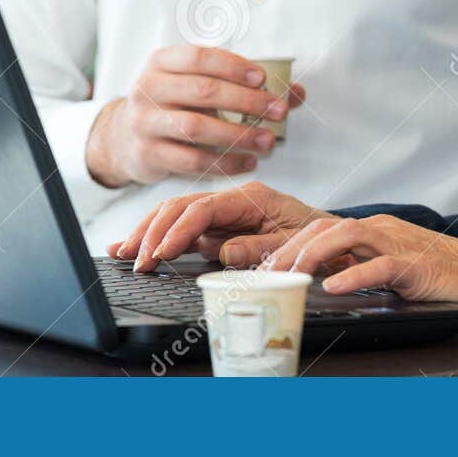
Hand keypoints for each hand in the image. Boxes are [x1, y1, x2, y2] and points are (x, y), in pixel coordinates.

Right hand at [84, 46, 306, 186]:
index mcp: (162, 61)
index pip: (200, 57)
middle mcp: (148, 88)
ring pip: (198, 127)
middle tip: (278, 110)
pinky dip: (225, 163)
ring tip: (268, 141)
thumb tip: (297, 92)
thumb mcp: (196, 85)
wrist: (123, 138)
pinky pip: (192, 160)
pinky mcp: (148, 154)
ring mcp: (145, 122)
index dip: (234, 67)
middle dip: (247, 101)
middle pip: (203, 91)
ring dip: (239, 135)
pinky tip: (247, 161)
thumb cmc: (173, 104)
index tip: (263, 79)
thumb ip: (243, 85)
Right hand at [108, 181, 332, 271]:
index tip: (159, 254)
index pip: (203, 210)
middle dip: (153, 231)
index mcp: (251, 198)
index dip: (178, 231)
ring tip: (122, 251)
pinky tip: (137, 245)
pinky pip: (184, 225)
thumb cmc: (318, 239)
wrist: (335, 236)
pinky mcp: (221, 223)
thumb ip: (259, 248)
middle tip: (132, 259)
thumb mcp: (295, 245)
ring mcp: (225, 210)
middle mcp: (234, 199)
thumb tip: (220, 252)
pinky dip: (159, 235)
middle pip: (182, 206)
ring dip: (149, 232)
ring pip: (177, 213)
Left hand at [262, 215, 457, 305]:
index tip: (262, 267)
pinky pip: (381, 265)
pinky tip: (335, 288)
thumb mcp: (385, 267)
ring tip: (291, 275)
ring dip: (314, 254)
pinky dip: (355, 275)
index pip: (318, 228)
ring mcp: (397, 243)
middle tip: (265, 273)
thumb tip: (315, 282)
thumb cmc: (433, 273)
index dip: (287, 244)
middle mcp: (379, 229)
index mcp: (369, 229)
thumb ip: (354, 268)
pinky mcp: (416, 263)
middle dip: (290, 247)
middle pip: (324, 226)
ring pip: (347, 236)